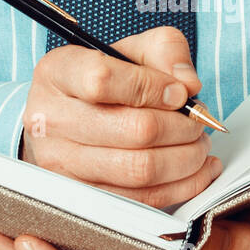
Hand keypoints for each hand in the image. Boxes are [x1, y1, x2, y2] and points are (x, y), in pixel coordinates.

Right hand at [19, 26, 221, 208]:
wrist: (65, 121)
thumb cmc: (103, 83)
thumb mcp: (129, 50)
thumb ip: (164, 50)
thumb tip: (189, 85)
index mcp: (58, 72)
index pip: (103, 80)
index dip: (152, 87)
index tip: (179, 92)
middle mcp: (50, 119)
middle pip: (133, 130)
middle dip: (182, 127)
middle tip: (199, 122)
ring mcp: (61, 162)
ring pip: (140, 169)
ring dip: (186, 159)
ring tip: (199, 144)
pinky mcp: (82, 195)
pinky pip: (142, 199)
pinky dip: (182, 186)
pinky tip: (198, 170)